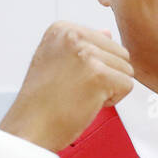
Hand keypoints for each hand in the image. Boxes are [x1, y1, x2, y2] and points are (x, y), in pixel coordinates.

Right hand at [0, 22, 133, 151]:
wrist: (29, 128)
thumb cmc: (40, 102)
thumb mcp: (54, 61)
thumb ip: (82, 45)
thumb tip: (106, 33)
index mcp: (61, 29)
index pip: (105, 41)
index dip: (94, 66)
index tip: (68, 77)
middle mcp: (72, 36)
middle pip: (119, 53)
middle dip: (105, 76)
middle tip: (75, 89)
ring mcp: (86, 55)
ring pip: (126, 69)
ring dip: (108, 88)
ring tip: (79, 95)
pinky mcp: (99, 75)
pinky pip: (127, 85)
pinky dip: (112, 100)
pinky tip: (87, 103)